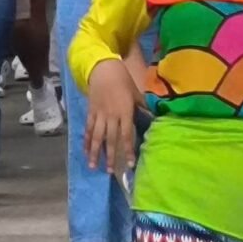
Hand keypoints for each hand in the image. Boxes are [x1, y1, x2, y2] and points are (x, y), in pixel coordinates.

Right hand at [85, 59, 137, 175]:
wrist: (103, 70)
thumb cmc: (123, 81)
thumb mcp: (136, 93)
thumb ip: (144, 107)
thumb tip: (156, 118)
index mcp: (124, 112)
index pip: (126, 135)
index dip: (127, 150)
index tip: (130, 164)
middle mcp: (111, 116)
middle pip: (110, 139)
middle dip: (110, 156)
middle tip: (109, 172)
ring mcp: (99, 115)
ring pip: (96, 137)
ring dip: (95, 152)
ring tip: (93, 166)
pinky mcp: (90, 113)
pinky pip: (88, 129)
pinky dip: (86, 141)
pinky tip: (85, 151)